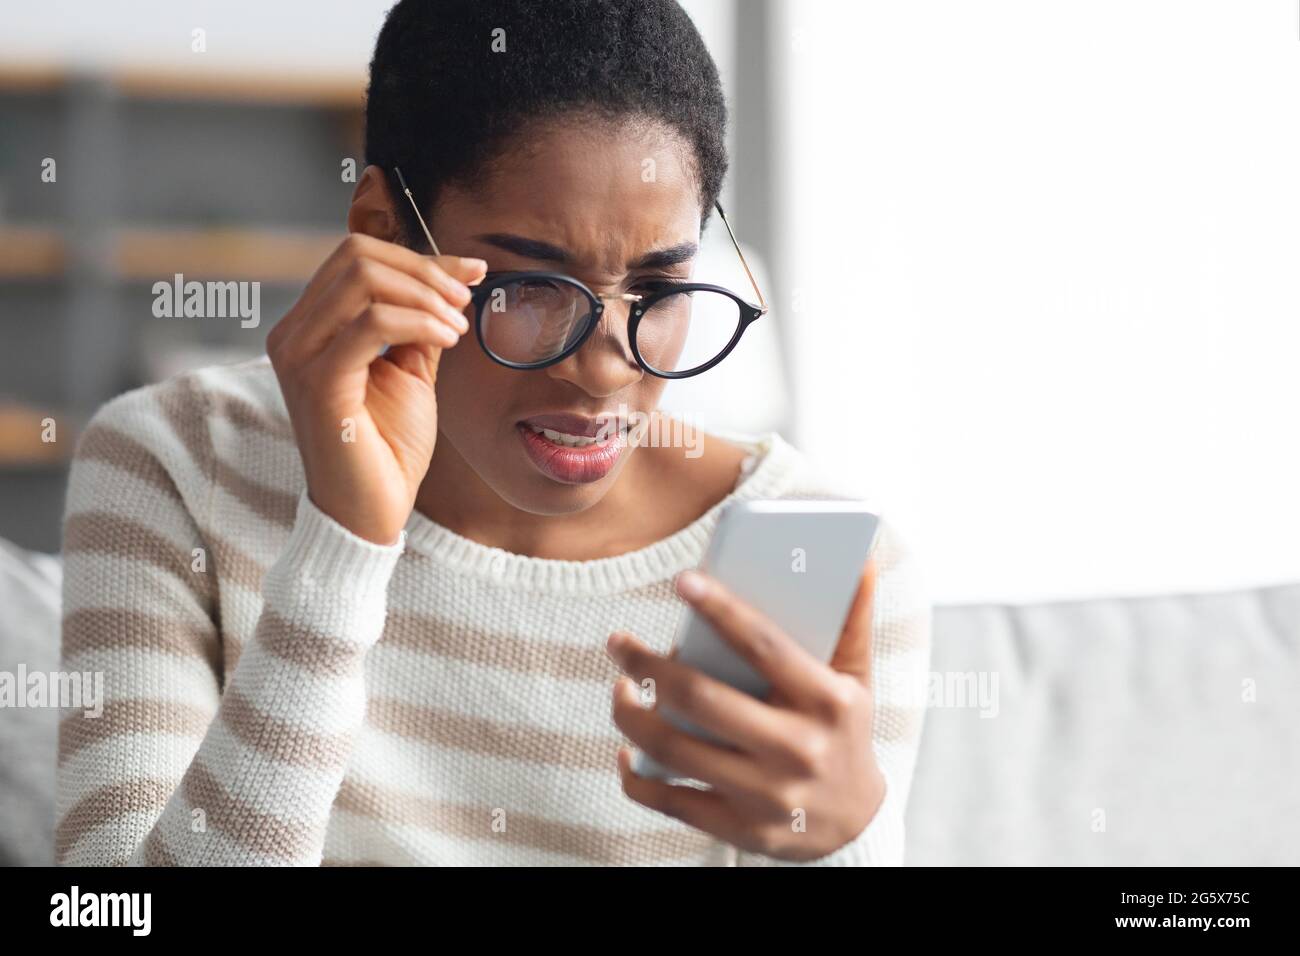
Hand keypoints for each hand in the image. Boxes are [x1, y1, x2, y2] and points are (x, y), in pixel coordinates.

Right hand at [267, 234, 485, 543]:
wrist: (372, 511)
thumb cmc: (388, 446)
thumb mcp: (409, 369)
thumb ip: (418, 323)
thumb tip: (449, 281)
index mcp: (309, 327)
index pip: (356, 258)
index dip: (419, 256)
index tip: (472, 271)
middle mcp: (293, 334)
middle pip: (357, 257)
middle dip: (424, 270)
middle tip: (465, 301)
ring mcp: (299, 356)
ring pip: (362, 280)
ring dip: (425, 295)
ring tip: (458, 328)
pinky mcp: (318, 383)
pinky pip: (371, 323)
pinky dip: (419, 321)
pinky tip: (447, 340)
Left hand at [608, 559, 884, 860]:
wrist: (857, 825)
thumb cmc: (845, 734)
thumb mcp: (857, 680)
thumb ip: (852, 622)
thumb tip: (859, 562)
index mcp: (827, 702)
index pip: (765, 646)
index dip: (722, 610)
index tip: (684, 582)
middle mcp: (797, 749)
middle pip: (702, 699)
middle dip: (647, 666)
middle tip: (619, 643)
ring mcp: (766, 794)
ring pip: (675, 750)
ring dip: (631, 716)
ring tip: (620, 690)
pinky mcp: (740, 828)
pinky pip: (670, 800)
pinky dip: (636, 775)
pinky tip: (626, 747)